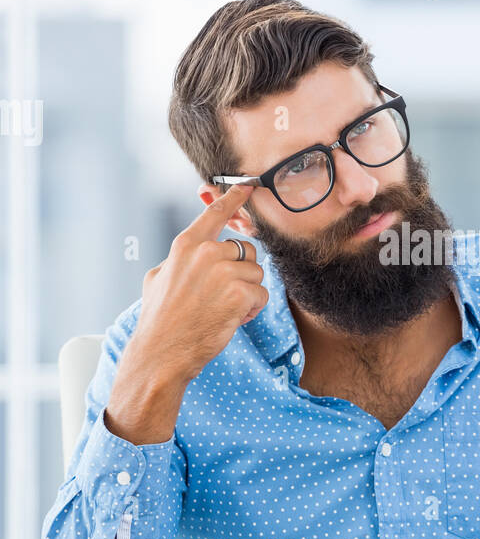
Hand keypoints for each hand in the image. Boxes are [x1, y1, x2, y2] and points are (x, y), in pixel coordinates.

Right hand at [133, 184, 268, 382]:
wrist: (162, 353)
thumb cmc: (159, 320)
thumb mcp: (157, 278)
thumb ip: (178, 260)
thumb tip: (188, 255)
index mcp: (185, 245)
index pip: (216, 213)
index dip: (235, 198)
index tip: (250, 185)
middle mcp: (205, 253)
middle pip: (245, 250)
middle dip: (241, 273)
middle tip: (222, 295)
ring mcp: (223, 272)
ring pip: (256, 274)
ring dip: (247, 293)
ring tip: (223, 309)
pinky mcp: (240, 293)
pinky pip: (262, 295)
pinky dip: (252, 309)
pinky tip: (232, 319)